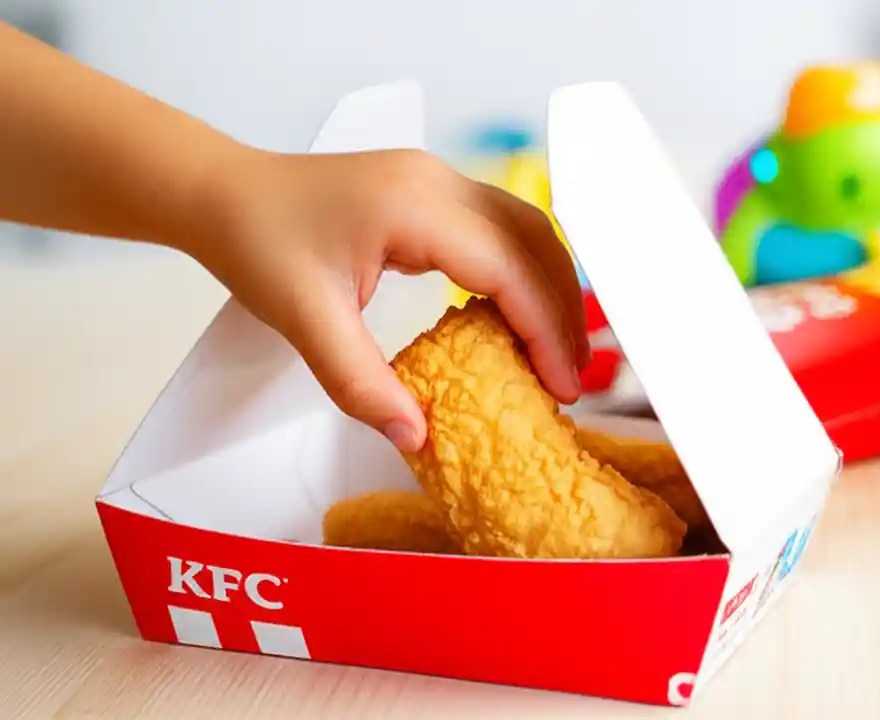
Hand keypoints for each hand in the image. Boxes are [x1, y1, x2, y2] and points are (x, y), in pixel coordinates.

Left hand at [189, 146, 589, 452]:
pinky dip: (524, 273)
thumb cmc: (255, 243)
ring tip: (557, 354)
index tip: (561, 385)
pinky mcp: (433, 191)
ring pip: (528, 229)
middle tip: (572, 377)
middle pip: (536, 240)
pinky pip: (502, 229)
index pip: (507, 267)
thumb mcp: (303, 320)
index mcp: (413, 205)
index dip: (544, 328)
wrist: (222, 192)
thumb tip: (415, 435)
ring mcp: (439, 179)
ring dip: (551, 289)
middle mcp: (438, 181)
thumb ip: (360, 382)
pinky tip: (518, 318)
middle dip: (564, 311)